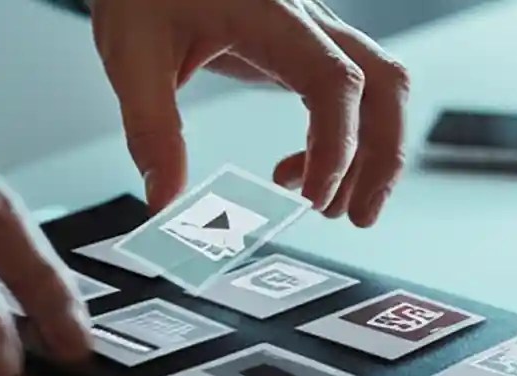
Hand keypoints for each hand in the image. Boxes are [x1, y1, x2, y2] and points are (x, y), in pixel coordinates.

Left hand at [91, 0, 409, 226]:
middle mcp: (307, 22)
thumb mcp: (132, 55)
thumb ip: (151, 130)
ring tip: (330, 207)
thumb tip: (164, 201)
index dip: (336, 145)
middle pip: (384, 83)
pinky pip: (347, 95)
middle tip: (358, 215)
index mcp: (273, 17)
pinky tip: (298, 172)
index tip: (313, 197)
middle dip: (382, 156)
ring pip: (377, 90)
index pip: (334, 81)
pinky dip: (340, 141)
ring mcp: (312, 34)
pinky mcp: (302, 49)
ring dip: (369, 154)